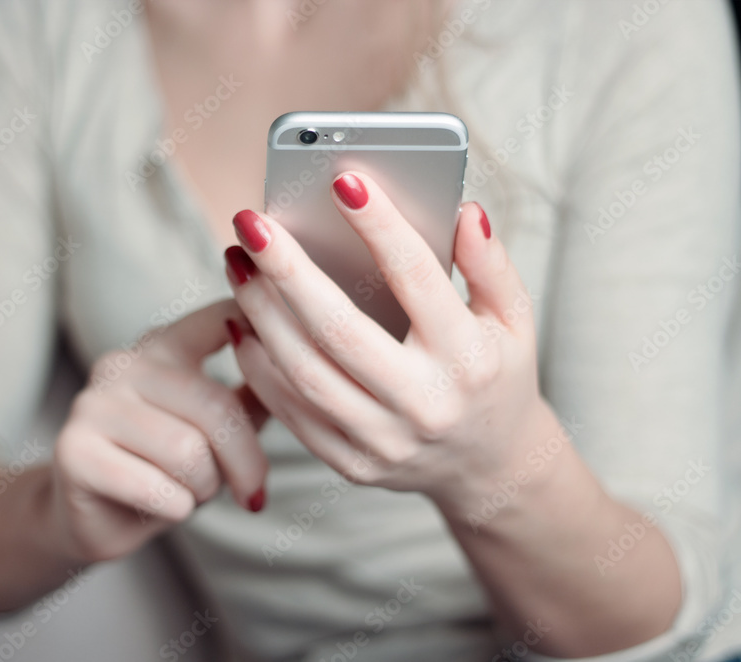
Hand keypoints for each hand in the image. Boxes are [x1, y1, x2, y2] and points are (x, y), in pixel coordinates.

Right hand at [48, 299, 269, 564]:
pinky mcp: (73, 450)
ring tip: (191, 493)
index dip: (256, 323)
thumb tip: (304, 362)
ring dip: (204, 488)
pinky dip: (176, 508)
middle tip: (251, 493)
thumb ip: (254, 392)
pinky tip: (164, 507)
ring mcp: (93, 403)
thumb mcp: (216, 428)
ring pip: (188, 451)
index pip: (218, 319)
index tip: (291, 335)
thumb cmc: (165, 469)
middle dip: (245, 462)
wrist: (92, 519)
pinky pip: (156, 487)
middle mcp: (124, 363)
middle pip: (215, 407)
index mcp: (163, 347)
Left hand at [222, 172, 544, 507]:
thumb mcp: (514, 320)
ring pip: (303, 372)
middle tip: (250, 222)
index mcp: (469, 359)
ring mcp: (383, 440)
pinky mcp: (352, 464)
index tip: (342, 182)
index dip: (379, 227)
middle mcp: (424, 404)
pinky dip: (259, 365)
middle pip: (338, 329)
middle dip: (286, 271)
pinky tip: (242, 321)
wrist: (489, 467)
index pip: (417, 279)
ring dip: (260, 313)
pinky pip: (292, 412)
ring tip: (236, 264)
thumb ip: (491, 265)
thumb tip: (464, 211)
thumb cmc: (497, 377)